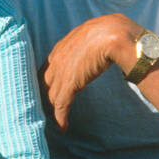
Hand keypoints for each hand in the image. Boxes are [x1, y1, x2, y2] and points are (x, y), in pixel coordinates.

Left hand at [43, 13, 140, 128]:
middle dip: (45, 95)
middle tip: (48, 107)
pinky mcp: (69, 84)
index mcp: (61, 46)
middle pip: (45, 82)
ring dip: (53, 109)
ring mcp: (61, 72)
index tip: (51, 89)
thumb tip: (100, 44)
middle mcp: (56, 59)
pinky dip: (60, 118)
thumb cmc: (111, 31)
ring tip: (56, 120)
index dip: (49, 80)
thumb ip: (89, 42)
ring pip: (51, 95)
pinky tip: (62, 127)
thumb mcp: (92, 34)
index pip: (48, 67)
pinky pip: (61, 104)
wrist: (113, 33)